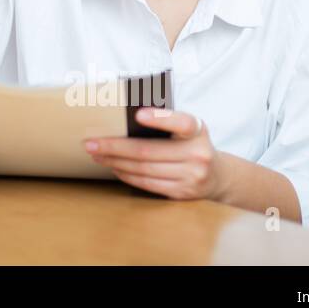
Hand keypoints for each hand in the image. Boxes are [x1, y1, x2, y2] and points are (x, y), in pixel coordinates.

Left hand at [83, 108, 224, 200]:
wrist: (217, 176)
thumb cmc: (192, 144)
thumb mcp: (188, 129)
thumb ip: (167, 121)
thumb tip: (124, 117)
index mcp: (198, 131)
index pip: (181, 122)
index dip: (160, 118)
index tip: (138, 114)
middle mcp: (198, 154)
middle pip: (148, 151)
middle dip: (114, 147)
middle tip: (91, 143)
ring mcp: (192, 177)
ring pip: (144, 169)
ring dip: (115, 162)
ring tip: (97, 155)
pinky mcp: (182, 193)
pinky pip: (148, 183)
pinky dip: (127, 175)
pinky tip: (114, 167)